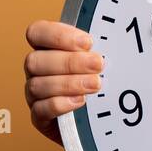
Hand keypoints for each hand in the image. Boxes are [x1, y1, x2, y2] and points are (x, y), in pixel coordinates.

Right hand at [24, 20, 103, 146]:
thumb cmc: (101, 81)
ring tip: (95, 85)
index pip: (37, 33)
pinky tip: (80, 101)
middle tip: (98, 64)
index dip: (58, 35)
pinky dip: (59, 104)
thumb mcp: (101, 61)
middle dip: (69, 61)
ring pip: (37, 85)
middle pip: (35, 60)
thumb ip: (100, 48)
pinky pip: (40, 110)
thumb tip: (116, 38)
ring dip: (69, 83)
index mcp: (48, 49)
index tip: (88, 42)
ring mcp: (35, 95)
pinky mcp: (40, 118)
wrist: (102, 116)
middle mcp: (37, 70)